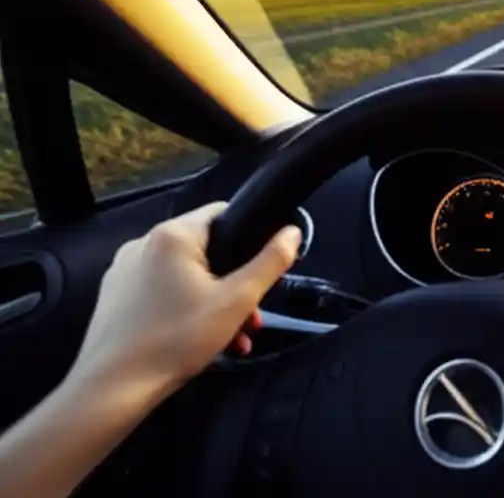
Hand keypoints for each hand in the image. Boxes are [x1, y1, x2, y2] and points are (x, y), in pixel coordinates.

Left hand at [68, 202, 301, 396]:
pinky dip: (184, 308)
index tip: (264, 270)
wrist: (113, 388)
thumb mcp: (237, 301)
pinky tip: (197, 340)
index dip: (251, 237)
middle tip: (251, 317)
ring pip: (184, 274)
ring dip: (213, 300)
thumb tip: (292, 232)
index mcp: (172, 235)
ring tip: (231, 337)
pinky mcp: (114, 296)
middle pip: (206, 250)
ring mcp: (123, 270)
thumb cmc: (178, 339)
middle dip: (234, 282)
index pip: (223, 214)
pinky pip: (161, 291)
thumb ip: (270, 262)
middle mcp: (143, 243)